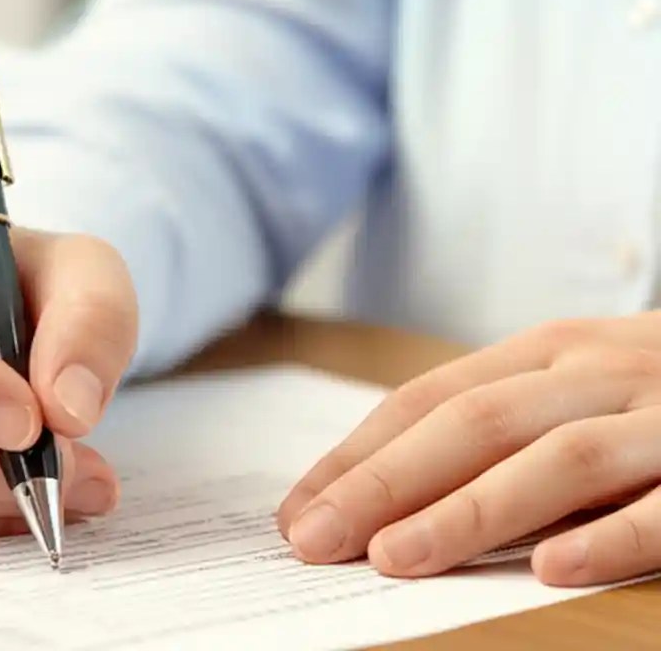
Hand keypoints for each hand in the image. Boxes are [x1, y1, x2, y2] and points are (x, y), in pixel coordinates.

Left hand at [277, 312, 660, 586]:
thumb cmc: (652, 393)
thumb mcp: (569, 385)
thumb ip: (490, 426)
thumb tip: (373, 491)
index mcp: (545, 351)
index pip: (427, 399)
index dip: (357, 455)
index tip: (297, 510)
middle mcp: (596, 371)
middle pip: (473, 422)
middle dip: (384, 482)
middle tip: (315, 540)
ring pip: (558, 458)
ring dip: (471, 510)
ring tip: (396, 557)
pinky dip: (613, 535)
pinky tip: (554, 570)